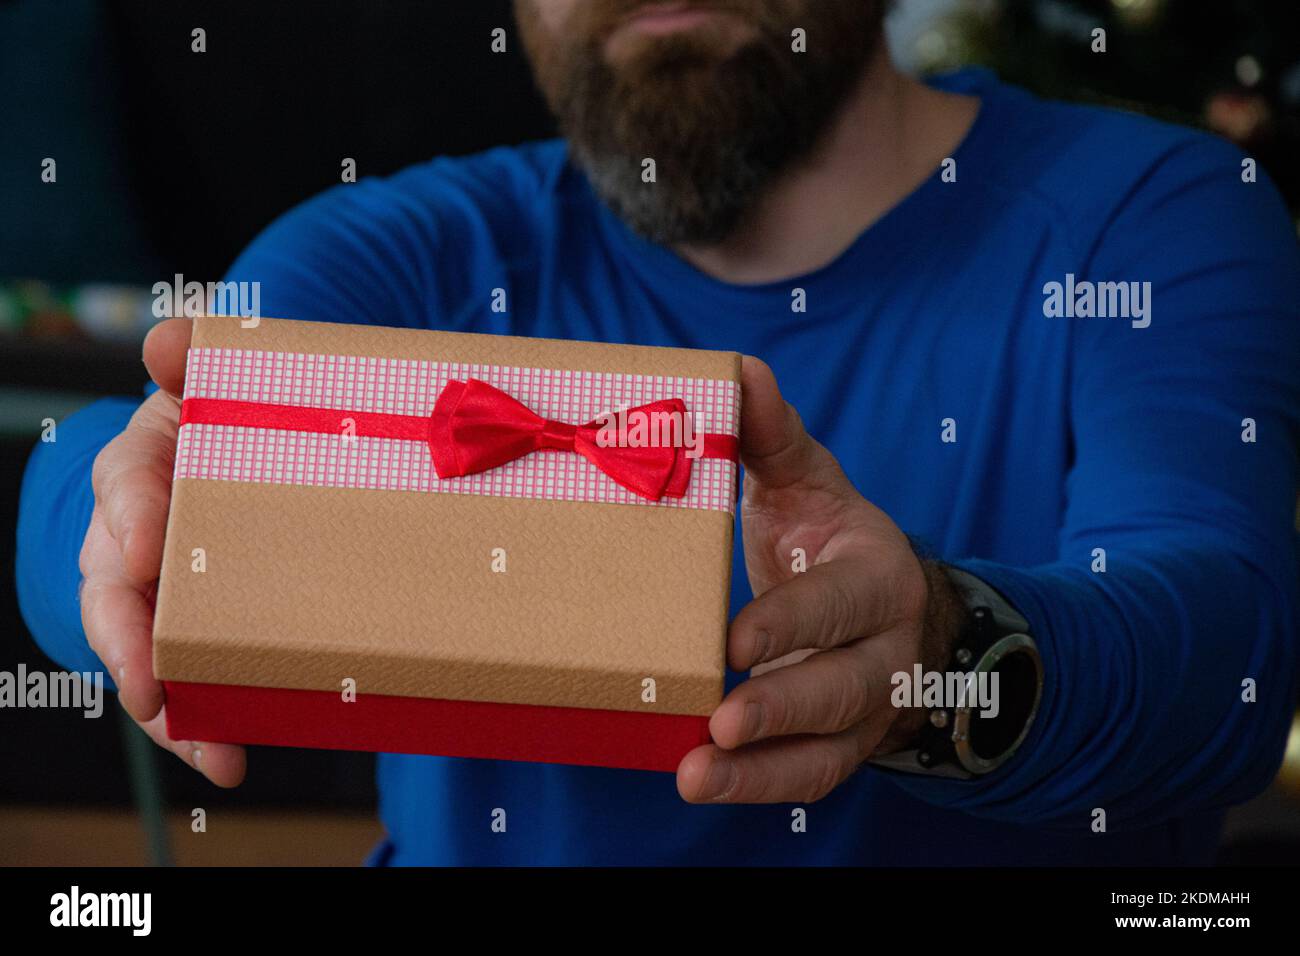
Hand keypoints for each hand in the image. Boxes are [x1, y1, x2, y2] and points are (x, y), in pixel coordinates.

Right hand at [79, 318, 245, 786]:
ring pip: (147, 653)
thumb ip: (201, 352)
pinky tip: (232, 756)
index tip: (145, 547)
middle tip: (151, 686)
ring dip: (171, 708)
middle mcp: (141, 536)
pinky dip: (206, 723)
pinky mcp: (205, 632)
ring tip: (209, 749)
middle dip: (128, 642)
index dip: (131, 513)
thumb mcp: (226, 375)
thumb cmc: (242, 415)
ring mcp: (168, 593)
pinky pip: (193, 683)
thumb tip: (168, 338)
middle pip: (115, 592)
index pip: (125, 485)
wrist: (276, 453)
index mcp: (148, 465)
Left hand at [677, 357, 959, 803]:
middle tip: (718, 723)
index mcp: (878, 573)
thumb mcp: (809, 481)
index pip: (840, 602)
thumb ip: (772, 435)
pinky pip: (810, 776)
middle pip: (844, 686)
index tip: (733, 641)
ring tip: (696, 777)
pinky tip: (704, 783)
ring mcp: (867, 706)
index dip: (793, 622)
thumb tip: (741, 369)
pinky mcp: (843, 744)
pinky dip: (760, 787)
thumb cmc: (828, 536)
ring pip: (829, 748)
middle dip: (782, 705)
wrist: (883, 602)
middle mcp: (884, 647)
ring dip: (763, 769)